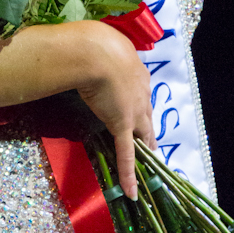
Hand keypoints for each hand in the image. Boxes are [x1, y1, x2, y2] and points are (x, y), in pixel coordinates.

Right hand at [74, 22, 156, 199]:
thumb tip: (81, 50)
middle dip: (149, 128)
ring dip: (146, 147)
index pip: (140, 91)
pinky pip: (126, 154)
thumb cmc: (93, 42)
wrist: (94, 52)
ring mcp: (134, 110)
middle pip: (147, 114)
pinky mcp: (122, 125)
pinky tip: (131, 190)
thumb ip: (96, 52)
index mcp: (136, 70)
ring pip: (143, 133)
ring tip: (151, 159)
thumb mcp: (99, 42)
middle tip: (152, 140)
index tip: (137, 108)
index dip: (138, 102)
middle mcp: (141, 91)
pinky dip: (128, 173)